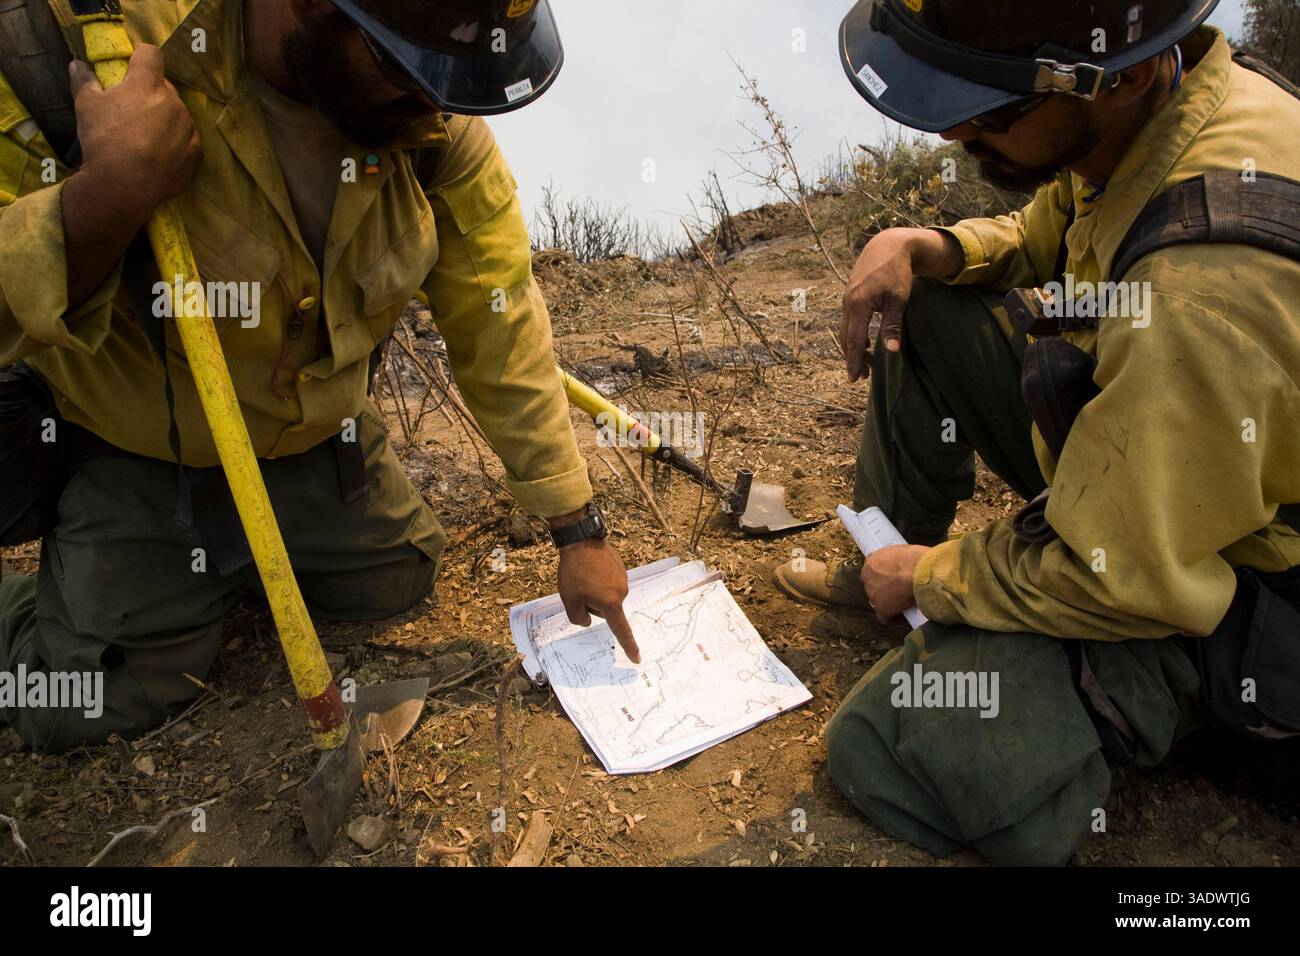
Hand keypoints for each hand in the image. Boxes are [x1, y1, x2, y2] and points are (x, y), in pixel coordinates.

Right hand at [69, 45, 200, 215]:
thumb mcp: (86, 106)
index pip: (151, 54)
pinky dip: (176, 143)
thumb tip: (77, 64)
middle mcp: (174, 103)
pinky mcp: (196, 155)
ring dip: (165, 118)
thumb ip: (83, 81)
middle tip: (132, 109)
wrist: (124, 186)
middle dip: (150, 92)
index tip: (132, 64)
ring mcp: (189, 130)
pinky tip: (159, 155)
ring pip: (178, 114)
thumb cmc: (103, 140)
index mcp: (148, 85)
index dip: (141, 56)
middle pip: (164, 87)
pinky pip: (187, 141)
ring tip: (144, 137)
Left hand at [556, 538, 639, 663]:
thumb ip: (578, 618)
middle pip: (606, 609)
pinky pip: (609, 581)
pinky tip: (590, 567)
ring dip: (596, 590)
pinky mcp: (620, 567)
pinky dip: (599, 578)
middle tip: (579, 588)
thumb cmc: (574, 572)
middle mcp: (621, 592)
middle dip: (593, 603)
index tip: (636, 658)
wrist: (581, 540)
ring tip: (583, 575)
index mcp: (611, 604)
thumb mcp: (569, 600)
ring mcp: (623, 578)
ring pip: (607, 594)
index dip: (628, 646)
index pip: (621, 630)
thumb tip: (588, 620)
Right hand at [840, 228, 964, 381]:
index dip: (854, 361)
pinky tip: (865, 341)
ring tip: (866, 361)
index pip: (853, 341)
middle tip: (862, 376)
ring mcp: (847, 298)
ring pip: (845, 330)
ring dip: (854, 347)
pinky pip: (848, 321)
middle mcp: (848, 303)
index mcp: (858, 305)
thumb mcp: (898, 300)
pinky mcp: (850, 295)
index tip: (855, 378)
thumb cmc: (897, 272)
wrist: (888, 245)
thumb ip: (892, 326)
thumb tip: (891, 351)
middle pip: (846, 338)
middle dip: (853, 358)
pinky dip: (854, 334)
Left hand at [860, 544, 930, 625]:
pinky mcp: (881, 608)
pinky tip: (905, 616)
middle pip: (874, 586)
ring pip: (879, 602)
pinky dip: (895, 618)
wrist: (921, 571)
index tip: (895, 580)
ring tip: (906, 604)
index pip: (873, 571)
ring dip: (890, 604)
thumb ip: (897, 560)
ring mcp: (873, 593)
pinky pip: (885, 618)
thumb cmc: (918, 559)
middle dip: (886, 590)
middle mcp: (867, 576)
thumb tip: (905, 566)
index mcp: (872, 560)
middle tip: (901, 592)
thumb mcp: (904, 552)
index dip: (885, 577)